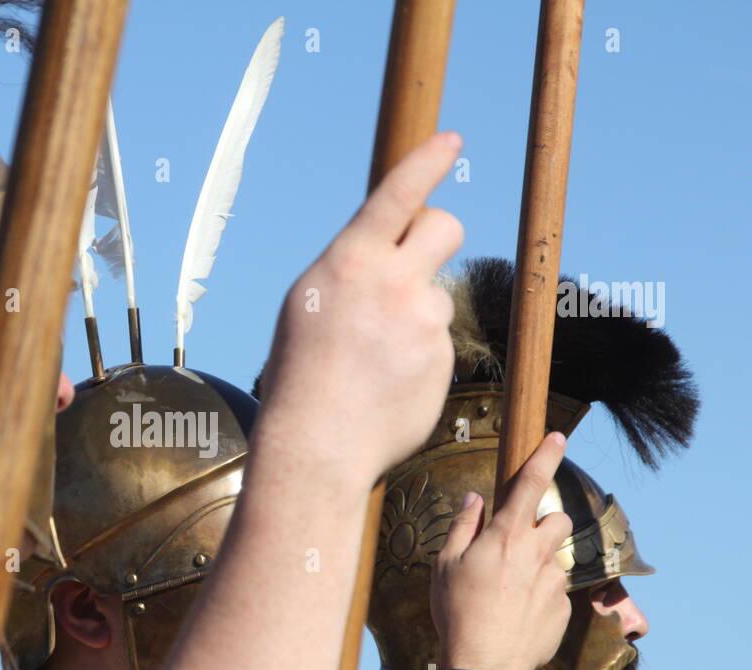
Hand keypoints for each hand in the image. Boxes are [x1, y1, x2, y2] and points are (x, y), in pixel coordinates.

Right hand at [254, 131, 463, 492]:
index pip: (399, 194)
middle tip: (414, 260)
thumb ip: (351, 269)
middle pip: (445, 226)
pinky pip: (436, 342)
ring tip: (375, 357)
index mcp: (350, 261)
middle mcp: (394, 282)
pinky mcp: (442, 359)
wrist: (316, 445)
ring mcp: (423, 323)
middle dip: (437, 233)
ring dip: (415, 314)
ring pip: (436, 296)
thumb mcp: (309, 303)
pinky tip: (386, 383)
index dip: (428, 161)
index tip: (451, 141)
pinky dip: (417, 357)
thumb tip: (388, 248)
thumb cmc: (300, 374)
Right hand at [430, 433, 572, 669]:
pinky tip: (516, 615)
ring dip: (538, 564)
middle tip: (518, 543)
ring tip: (510, 590)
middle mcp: (536, 553)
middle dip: (544, 522)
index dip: (546, 456)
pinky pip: (555, 591)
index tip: (558, 437)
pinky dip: (539, 596)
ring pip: (554, 558)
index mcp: (506, 536)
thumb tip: (474, 500)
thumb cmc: (458, 614)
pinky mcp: (564, 608)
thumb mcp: (445, 566)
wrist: (486, 666)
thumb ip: (463, 527)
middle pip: (557, 519)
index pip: (530, 484)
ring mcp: (554, 582)